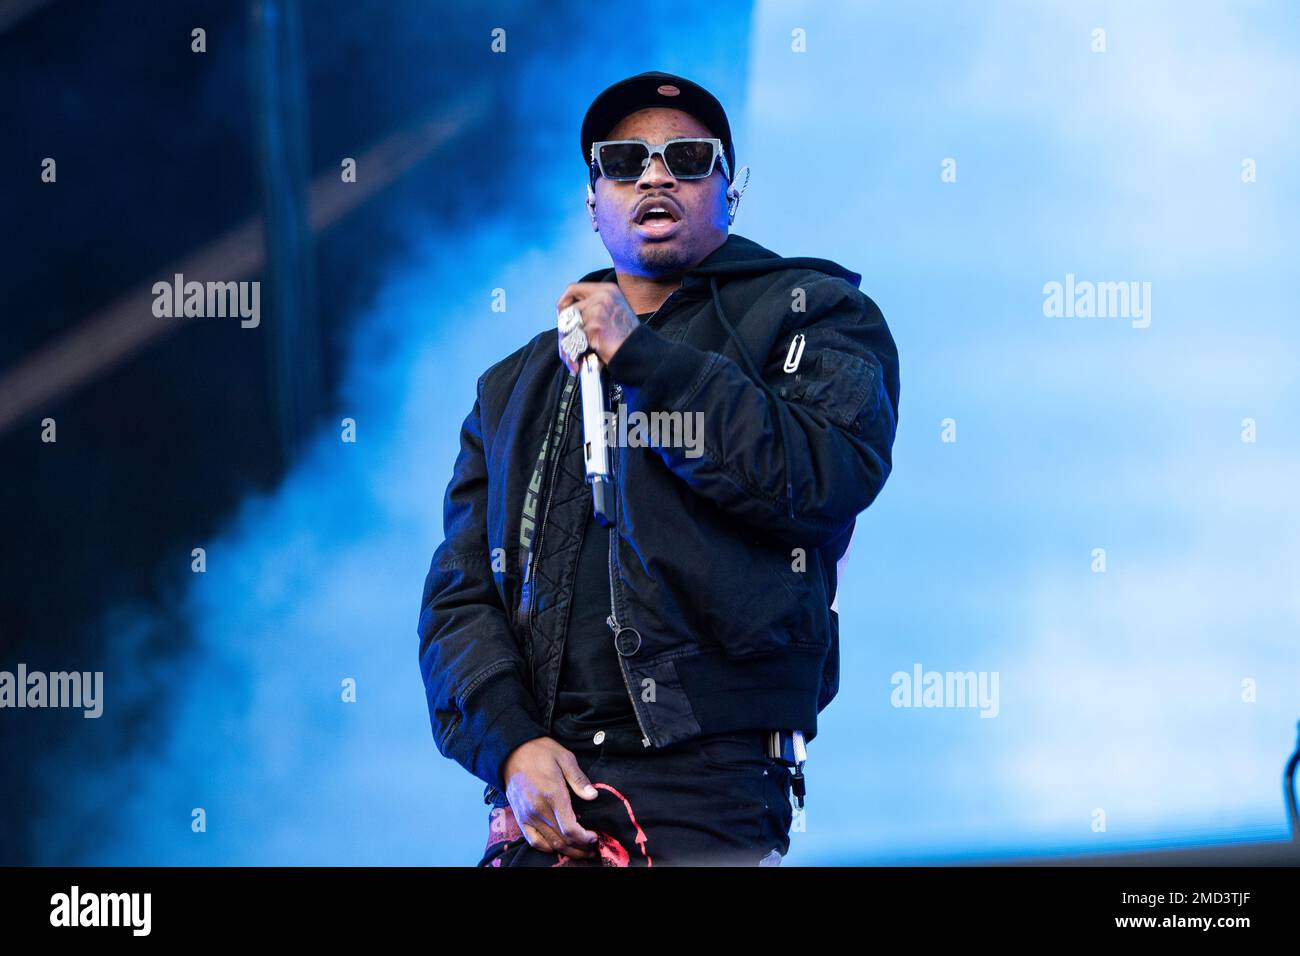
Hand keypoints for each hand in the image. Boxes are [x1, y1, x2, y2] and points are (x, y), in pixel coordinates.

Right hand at [502, 737, 600, 859]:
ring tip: (579, 851)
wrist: (511, 751)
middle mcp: (538, 810)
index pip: (570, 829)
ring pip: (549, 844)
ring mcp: (527, 816)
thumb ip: (578, 779)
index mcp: (552, 795)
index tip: (594, 837)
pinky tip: (558, 847)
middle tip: (592, 848)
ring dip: (566, 851)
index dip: (584, 838)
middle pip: (562, 840)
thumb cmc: (540, 752)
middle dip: (579, 847)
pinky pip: (533, 841)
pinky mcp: (520, 818)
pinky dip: (547, 848)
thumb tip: (593, 796)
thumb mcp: (564, 758)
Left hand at [555, 282, 639, 373]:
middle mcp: (602, 296)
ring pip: (569, 324)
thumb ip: (594, 305)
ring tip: (575, 352)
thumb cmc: (626, 335)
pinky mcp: (595, 326)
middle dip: (564, 326)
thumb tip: (567, 312)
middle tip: (566, 339)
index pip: (573, 288)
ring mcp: (598, 310)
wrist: (638, 351)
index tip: (561, 313)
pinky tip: (582, 356)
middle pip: (568, 309)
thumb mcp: (614, 309)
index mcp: (607, 289)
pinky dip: (575, 349)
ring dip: (569, 340)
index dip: (564, 301)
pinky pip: (575, 337)